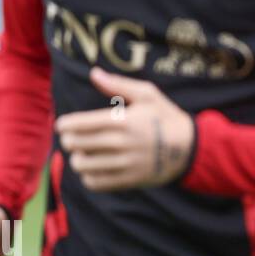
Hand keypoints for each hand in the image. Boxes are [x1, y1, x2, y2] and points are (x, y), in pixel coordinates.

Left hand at [55, 67, 194, 191]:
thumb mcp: (148, 95)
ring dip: (78, 158)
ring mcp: (126, 164)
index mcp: (124, 120)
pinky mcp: (129, 180)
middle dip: (69, 140)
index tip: (63, 125)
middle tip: (74, 138)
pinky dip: (88, 176)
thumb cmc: (166, 117)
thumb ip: (118, 84)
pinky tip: (95, 168)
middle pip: (76, 144)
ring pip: (82, 165)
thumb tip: (94, 73)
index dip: (65, 124)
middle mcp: (123, 143)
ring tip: (84, 153)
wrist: (191, 147)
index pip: (79, 124)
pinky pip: (95, 182)